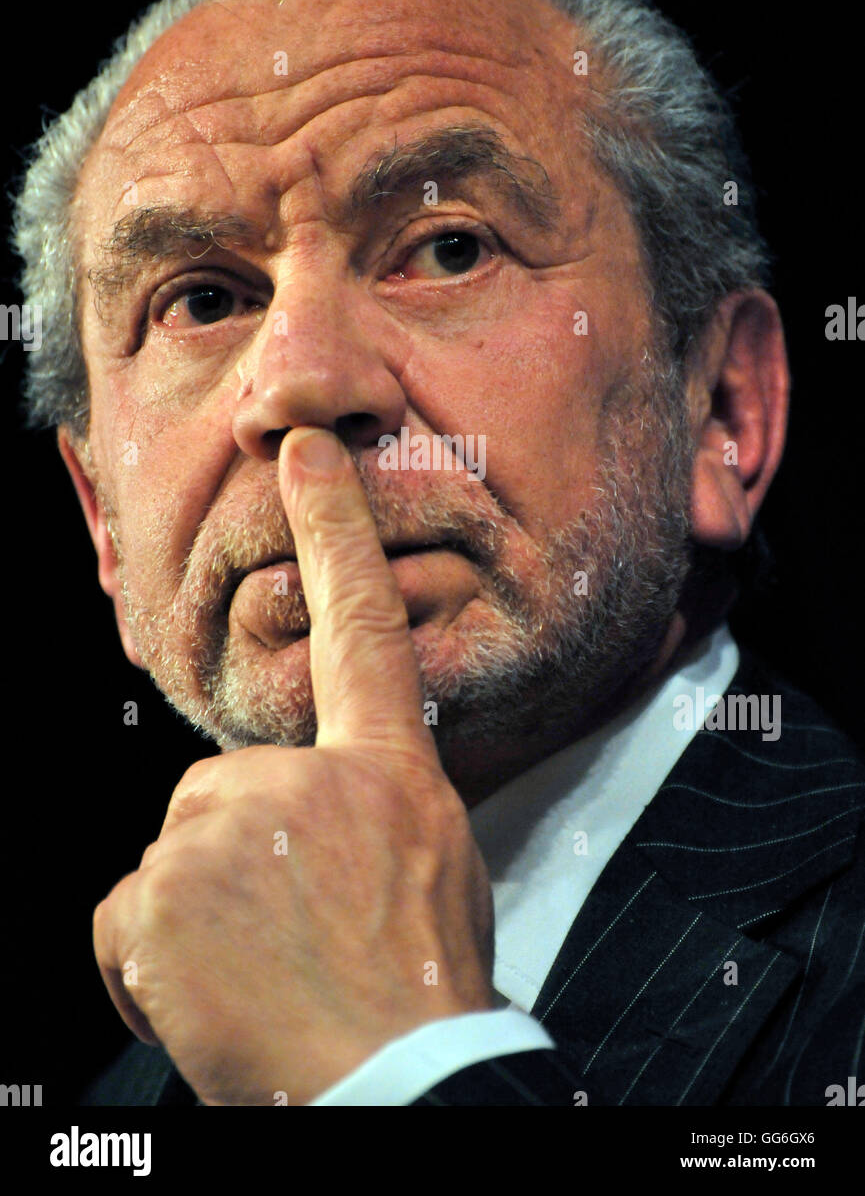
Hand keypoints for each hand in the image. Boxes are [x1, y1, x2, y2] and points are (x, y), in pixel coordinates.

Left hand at [92, 427, 494, 1104]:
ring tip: (260, 969)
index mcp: (382, 768)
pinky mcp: (163, 890)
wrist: (395, 1077)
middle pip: (227, 783)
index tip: (304, 450)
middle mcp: (301, 777)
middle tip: (287, 928)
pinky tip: (208, 993)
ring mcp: (226, 830)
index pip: (358, 622)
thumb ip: (377, 806)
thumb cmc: (422, 980)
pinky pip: (129, 918)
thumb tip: (333, 807)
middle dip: (241, 853)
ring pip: (180, 854)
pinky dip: (152, 964)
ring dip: (204, 914)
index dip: (331, 527)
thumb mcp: (433, 864)